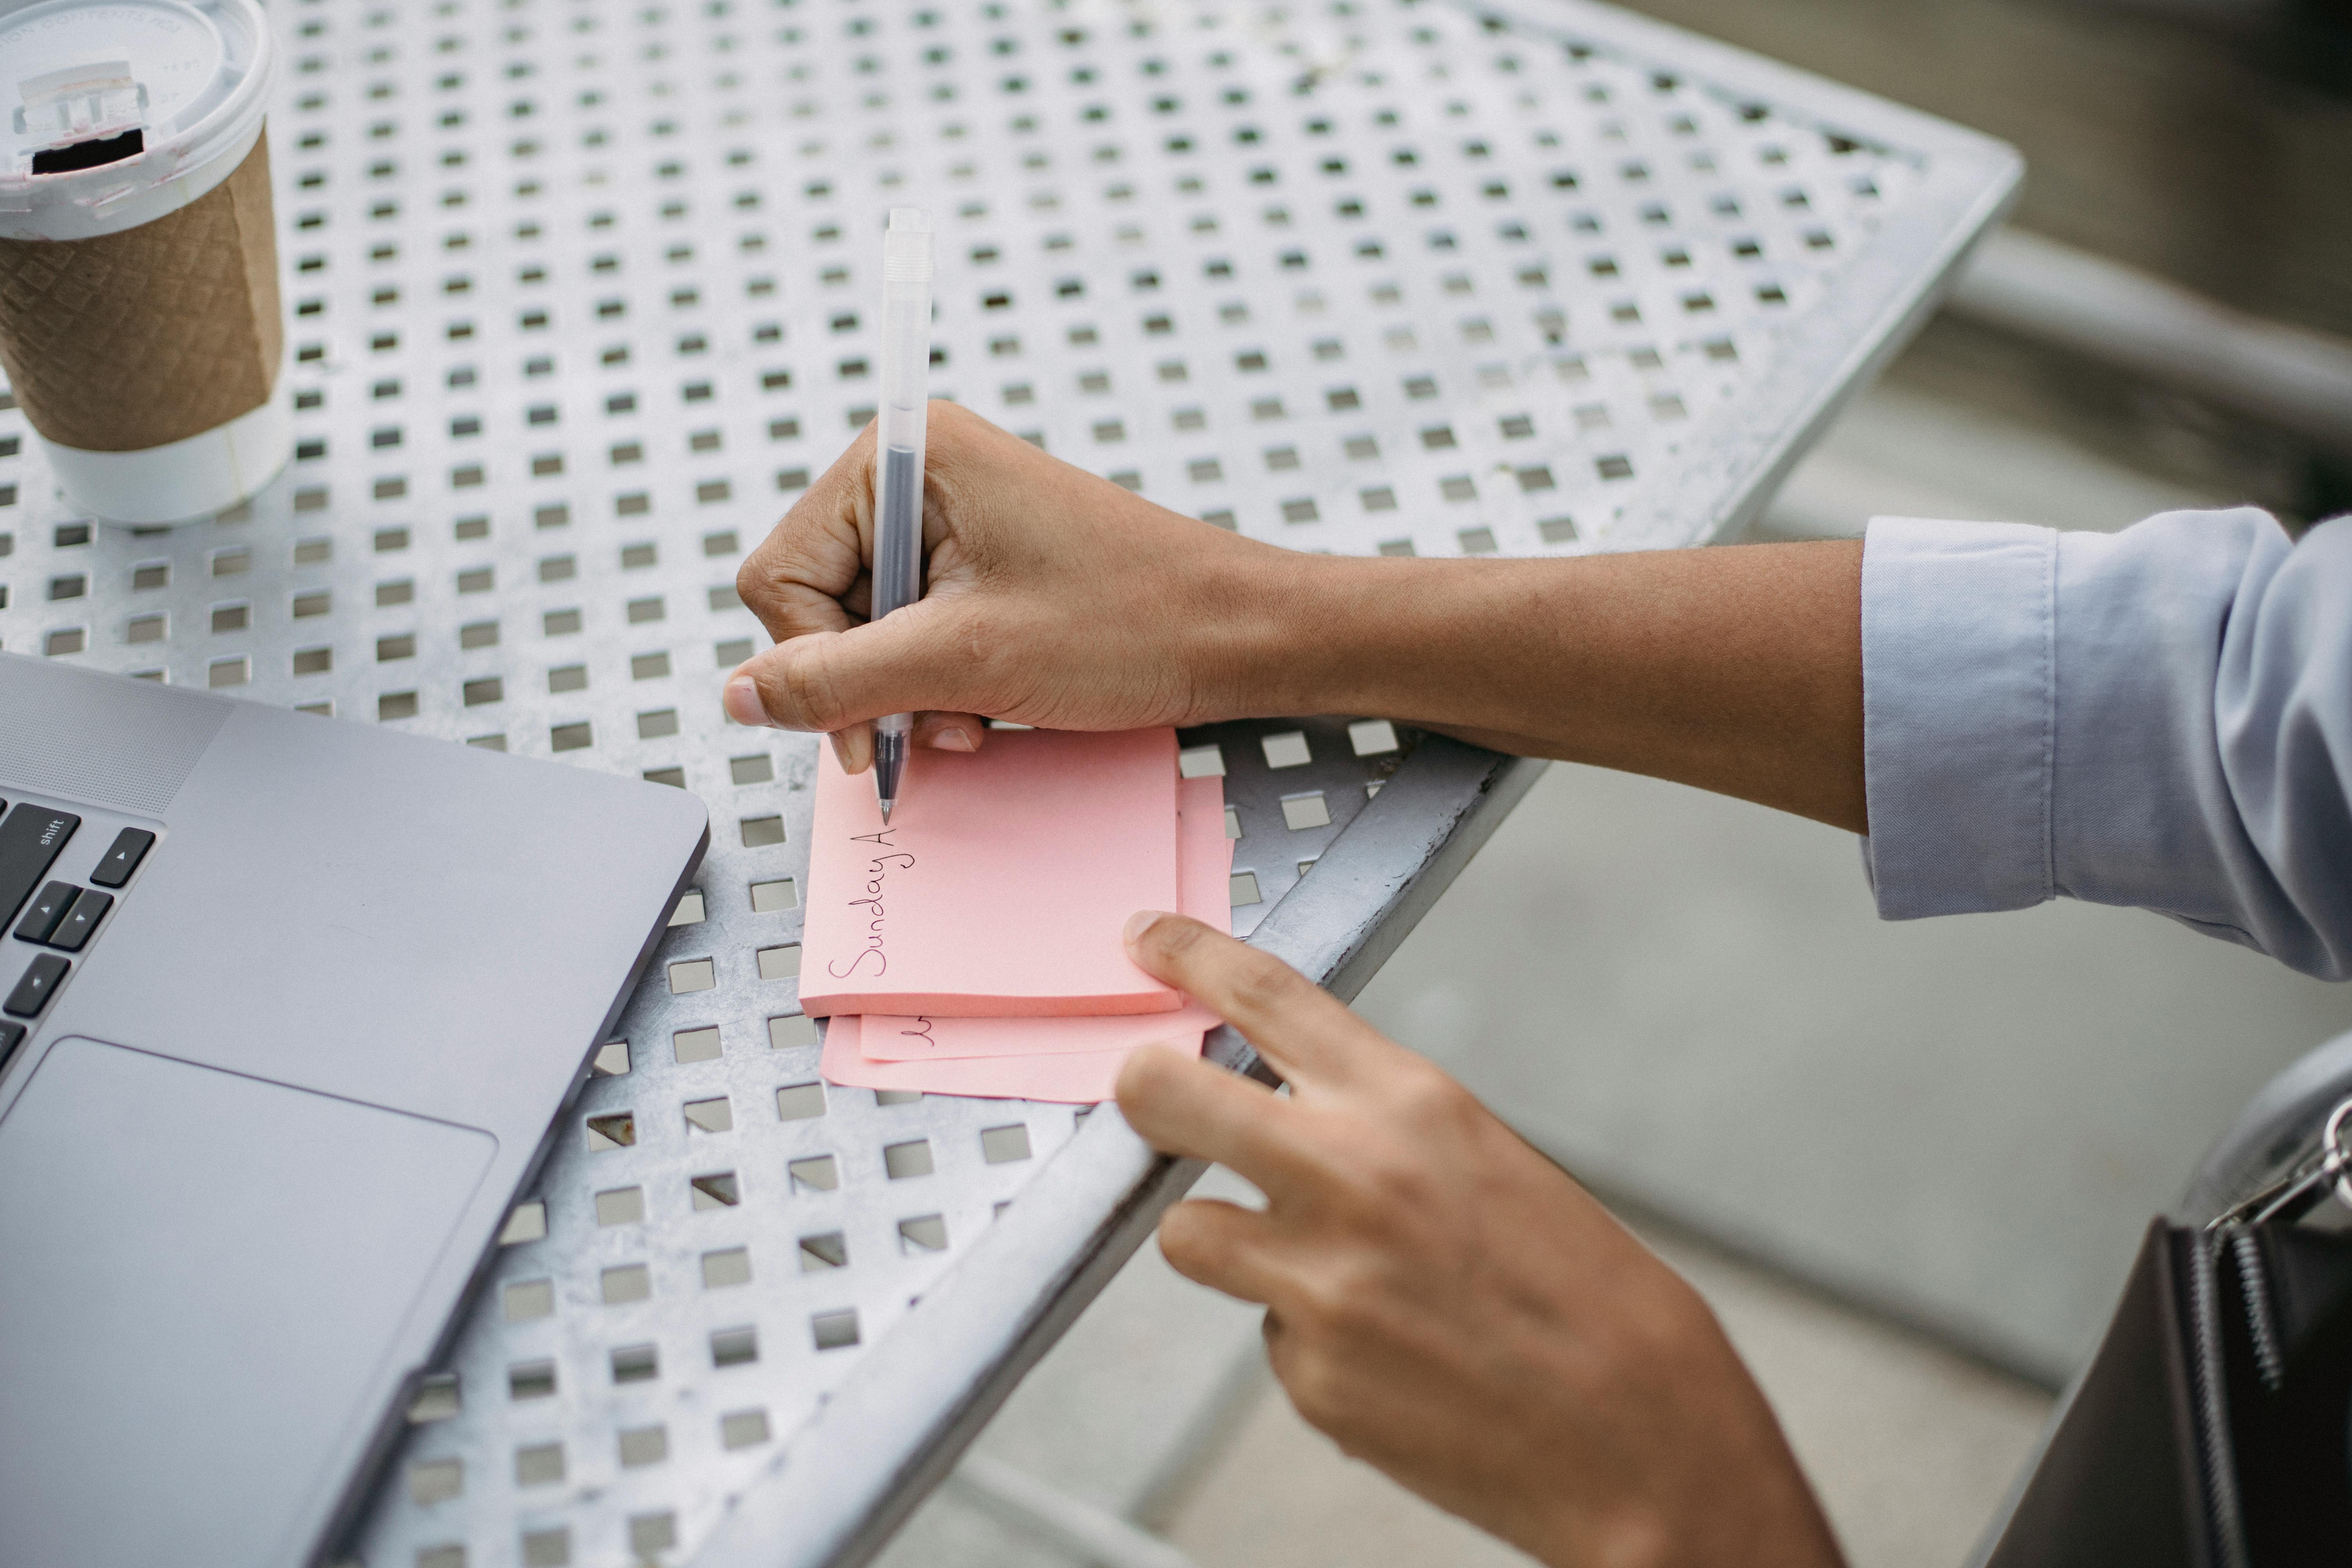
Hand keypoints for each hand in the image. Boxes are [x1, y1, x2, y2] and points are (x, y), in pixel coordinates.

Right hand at [727, 401, 1313, 770]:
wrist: (1234, 632)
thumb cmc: (1125, 625)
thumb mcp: (961, 661)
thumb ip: (835, 680)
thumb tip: (736, 696)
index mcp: (903, 456)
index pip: (777, 576)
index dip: (814, 663)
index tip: (878, 726)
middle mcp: (915, 472)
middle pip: (814, 605)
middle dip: (870, 682)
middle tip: (943, 723)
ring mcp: (948, 515)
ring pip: (863, 631)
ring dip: (908, 693)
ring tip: (977, 714)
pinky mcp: (978, 559)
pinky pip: (911, 632)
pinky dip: (938, 683)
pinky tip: (988, 703)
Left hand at [1114, 913, 1843, 1567]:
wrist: (1643, 1435)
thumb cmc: (1578, 1290)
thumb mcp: (1478, 1156)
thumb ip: (1370, 1121)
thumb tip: (1262, 1105)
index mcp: (1410, 1103)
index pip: (1266, 996)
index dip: (1188, 956)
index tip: (1144, 940)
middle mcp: (1349, 1176)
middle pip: (1166, 1096)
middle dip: (1139, 1087)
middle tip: (1141, 1094)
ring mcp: (1318, 1281)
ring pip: (1190, 1234)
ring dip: (1229, 1243)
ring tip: (1330, 1275)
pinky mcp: (1309, 1375)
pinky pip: (1269, 1333)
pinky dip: (1314, 1340)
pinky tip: (1395, 1359)